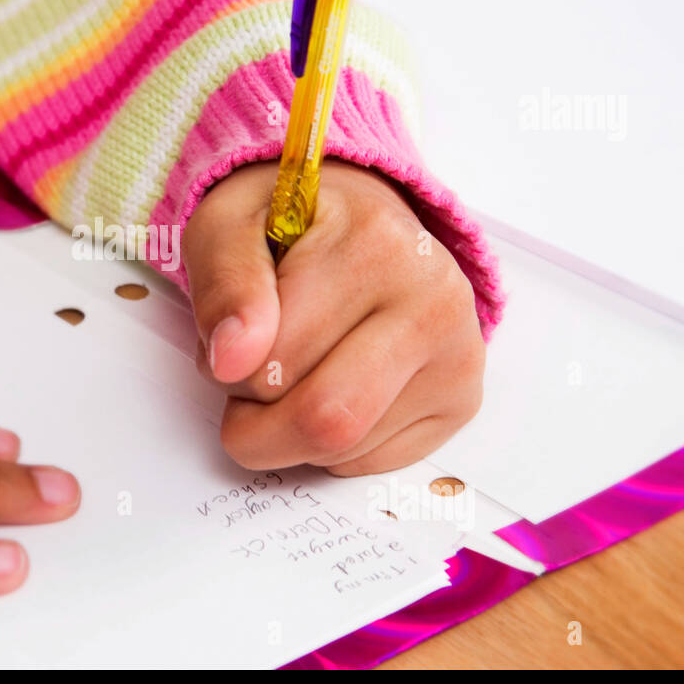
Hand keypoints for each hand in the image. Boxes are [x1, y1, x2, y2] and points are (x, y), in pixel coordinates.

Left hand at [182, 160, 484, 474]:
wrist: (352, 220)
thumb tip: (231, 361)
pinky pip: (367, 463)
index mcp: (375, 247)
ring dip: (288, 429)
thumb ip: (223, 287)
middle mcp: (434, 302)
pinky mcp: (461, 401)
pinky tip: (331, 384)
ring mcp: (458, 357)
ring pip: (341, 451)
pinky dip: (327, 445)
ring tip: (295, 364)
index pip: (270, 364)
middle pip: (323, 422)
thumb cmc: (282, 227)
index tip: (230, 334)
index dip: (224, 369)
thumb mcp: (226, 230)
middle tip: (246, 378)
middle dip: (255, 424)